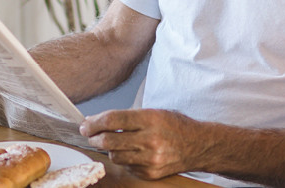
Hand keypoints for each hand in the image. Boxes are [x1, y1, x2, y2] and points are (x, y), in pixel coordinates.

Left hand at [80, 109, 204, 179]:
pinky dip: (123, 158)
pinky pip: (126, 166)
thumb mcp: (154, 112)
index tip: (85, 124)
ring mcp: (150, 159)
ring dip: (108, 148)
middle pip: (108, 140)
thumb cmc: (175, 125)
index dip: (94, 122)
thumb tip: (96, 121)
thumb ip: (127, 117)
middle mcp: (150, 140)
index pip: (112, 120)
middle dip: (93, 137)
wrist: (198, 146)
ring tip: (111, 141)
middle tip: (89, 134)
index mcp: (151, 119)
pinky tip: (129, 151)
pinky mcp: (150, 172)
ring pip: (114, 155)